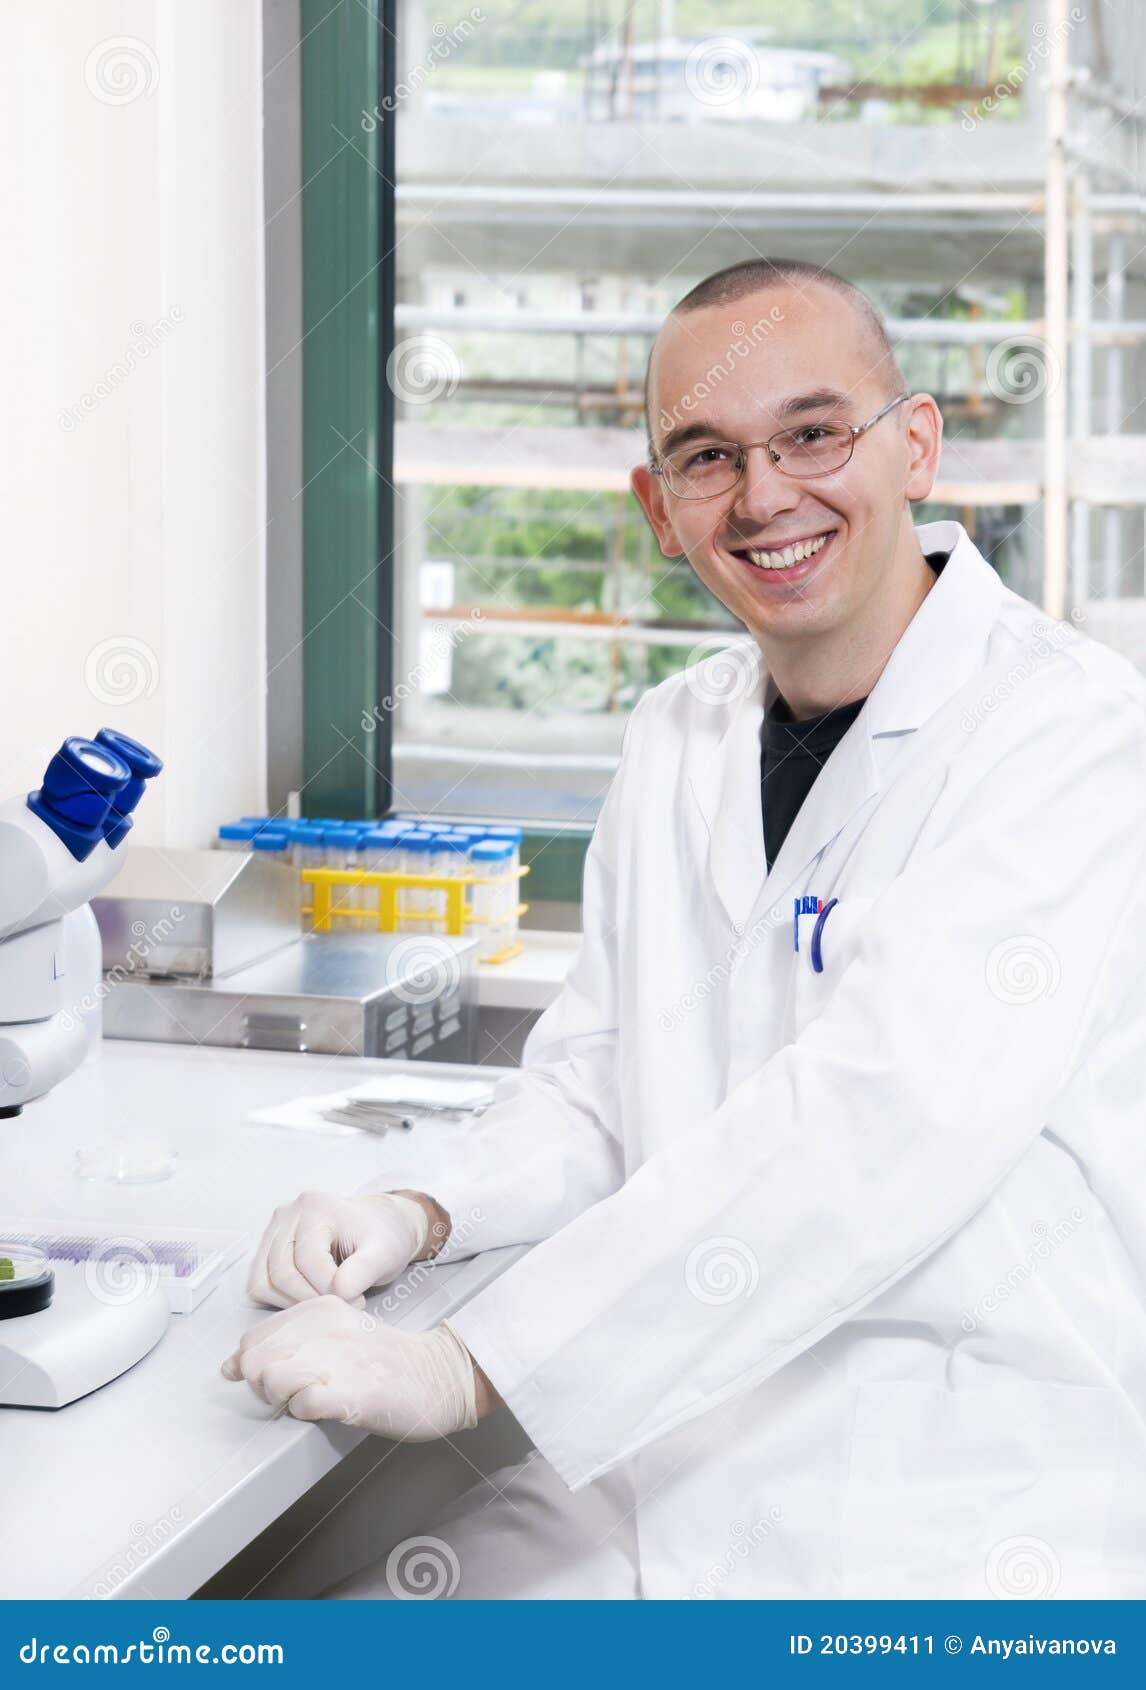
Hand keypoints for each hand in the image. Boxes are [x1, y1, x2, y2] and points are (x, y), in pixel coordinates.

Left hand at [221, 1296, 478, 1439]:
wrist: (434, 1376)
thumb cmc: (382, 1360)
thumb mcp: (333, 1335)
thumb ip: (284, 1344)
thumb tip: (229, 1365)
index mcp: (318, 1309)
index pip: (253, 1338)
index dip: (257, 1365)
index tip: (280, 1375)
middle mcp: (323, 1327)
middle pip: (254, 1361)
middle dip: (264, 1385)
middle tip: (297, 1391)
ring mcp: (335, 1359)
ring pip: (270, 1381)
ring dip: (284, 1400)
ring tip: (314, 1398)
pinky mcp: (348, 1393)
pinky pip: (300, 1405)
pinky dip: (306, 1413)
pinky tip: (329, 1406)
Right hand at [246, 1190, 433, 1308]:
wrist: (379, 1229)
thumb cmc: (382, 1238)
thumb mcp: (385, 1252)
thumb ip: (365, 1268)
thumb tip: (339, 1290)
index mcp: (314, 1206)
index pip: (309, 1260)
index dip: (331, 1289)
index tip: (358, 1299)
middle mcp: (286, 1214)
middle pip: (281, 1274)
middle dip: (313, 1298)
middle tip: (345, 1302)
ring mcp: (272, 1232)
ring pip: (263, 1283)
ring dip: (295, 1302)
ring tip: (329, 1298)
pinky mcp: (266, 1252)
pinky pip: (259, 1286)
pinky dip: (282, 1300)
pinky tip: (312, 1293)